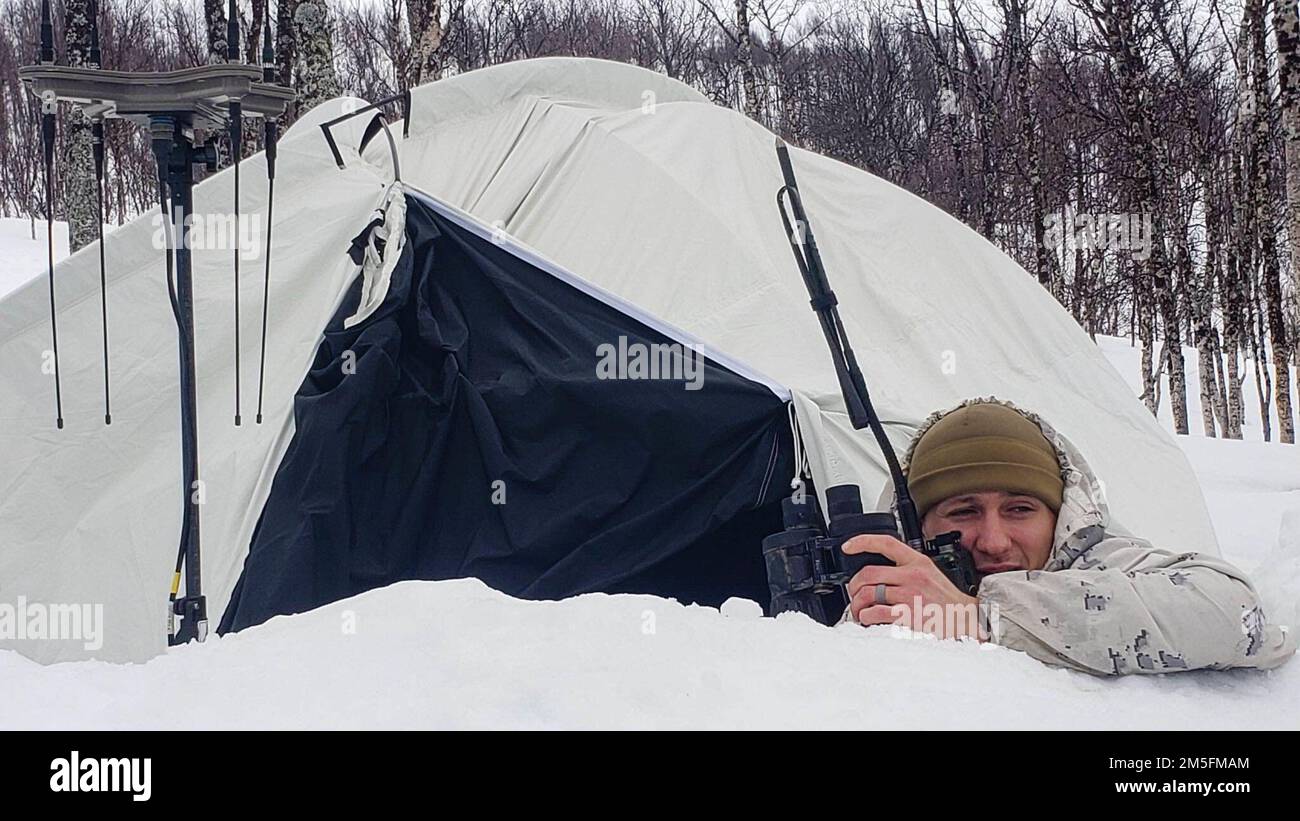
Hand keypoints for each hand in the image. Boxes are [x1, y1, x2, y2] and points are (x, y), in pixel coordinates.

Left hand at [843, 534, 983, 640]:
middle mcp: (913, 576)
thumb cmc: (948, 603)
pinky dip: (866, 616)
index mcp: (918, 563)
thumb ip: (908, 570)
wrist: (968, 622)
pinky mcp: (908, 615)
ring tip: (859, 610)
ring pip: (868, 593)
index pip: (886, 543)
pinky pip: (875, 612)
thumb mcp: (931, 575)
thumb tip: (880, 576)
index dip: (862, 542)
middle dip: (854, 586)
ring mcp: (910, 595)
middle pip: (869, 573)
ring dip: (857, 604)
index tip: (848, 547)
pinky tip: (869, 619)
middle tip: (854, 594)